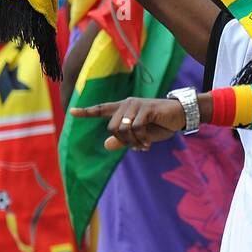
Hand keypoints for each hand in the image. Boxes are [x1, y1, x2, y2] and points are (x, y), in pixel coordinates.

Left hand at [70, 96, 186, 150]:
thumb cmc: (160, 124)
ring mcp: (137, 104)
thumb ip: (124, 139)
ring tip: (143, 146)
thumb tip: (106, 144)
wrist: (180, 116)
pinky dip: (141, 139)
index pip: (101, 109)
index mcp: (124, 109)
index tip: (71, 112)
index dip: (86, 112)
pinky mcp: (147, 108)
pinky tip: (148, 143)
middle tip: (136, 147)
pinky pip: (136, 128)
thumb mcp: (140, 136)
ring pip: (122, 129)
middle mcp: (127, 104)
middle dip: (123, 142)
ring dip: (132, 142)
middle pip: (112, 128)